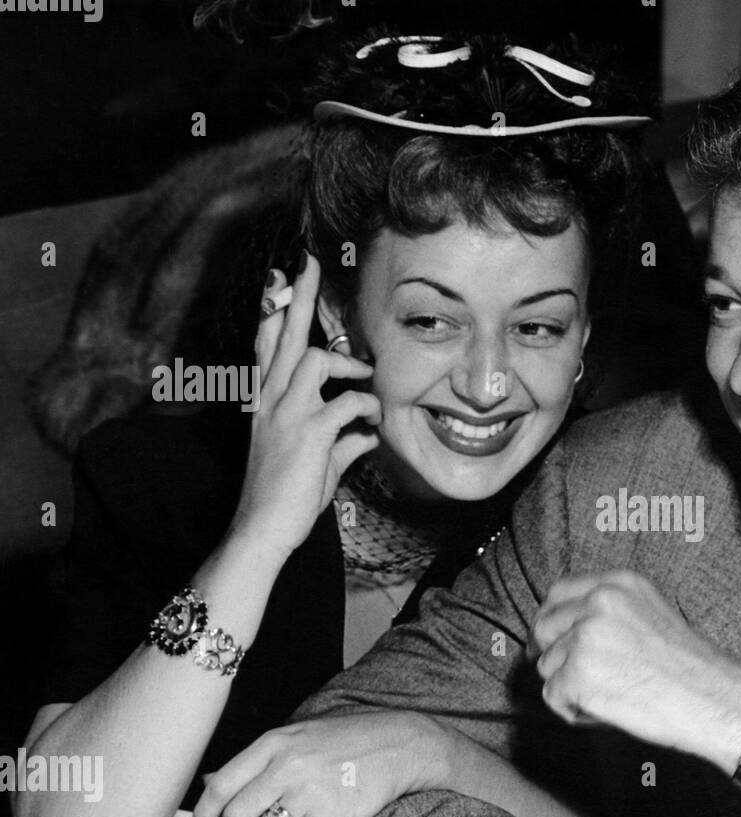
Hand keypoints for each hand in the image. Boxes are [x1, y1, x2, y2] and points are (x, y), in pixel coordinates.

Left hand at [190, 711, 442, 816]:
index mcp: (274, 743)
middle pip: (235, 815)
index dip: (204, 815)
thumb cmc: (347, 741)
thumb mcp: (297, 736)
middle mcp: (286, 765)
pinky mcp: (331, 815)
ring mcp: (308, 791)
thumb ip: (258, 759)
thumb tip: (212, 782)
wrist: (397, 745)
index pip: (221, 784)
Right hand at [229, 254, 381, 560]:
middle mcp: (271, 399)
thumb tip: (367, 435)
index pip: (268, 344)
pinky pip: (347, 405)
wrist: (263, 529)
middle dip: (300, 296)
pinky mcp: (308, 434)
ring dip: (349, 364)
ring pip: (315, 359)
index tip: (281, 276)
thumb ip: (341, 442)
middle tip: (309, 261)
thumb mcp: (317, 462)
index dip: (276, 310)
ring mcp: (286, 413)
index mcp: (267, 401)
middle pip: (286, 334)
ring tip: (366, 379)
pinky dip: (367, 410)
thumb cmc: (288, 496)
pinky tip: (373, 425)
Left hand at [528, 571, 740, 770]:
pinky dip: (574, 711)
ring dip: (570, 687)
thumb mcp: (651, 613)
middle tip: (579, 679)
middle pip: (544, 627)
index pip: (559, 593)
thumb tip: (564, 629)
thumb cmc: (690, 668)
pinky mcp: (577, 674)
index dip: (552, 620)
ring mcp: (585, 637)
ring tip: (613, 695)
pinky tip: (609, 710)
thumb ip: (609, 612)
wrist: (713, 699)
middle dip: (555, 655)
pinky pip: (553, 697)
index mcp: (617, 584)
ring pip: (547, 666)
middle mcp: (598, 603)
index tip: (551, 641)